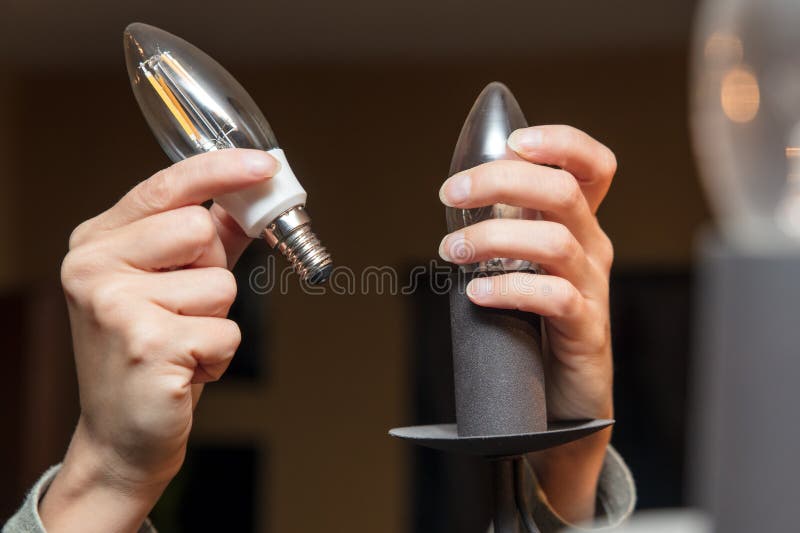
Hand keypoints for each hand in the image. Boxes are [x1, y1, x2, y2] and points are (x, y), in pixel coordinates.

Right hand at [40, 149, 278, 532]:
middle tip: (183, 310)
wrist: (122, 434)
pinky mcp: (147, 345)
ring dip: (216, 320)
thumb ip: (206, 238)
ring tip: (181, 343)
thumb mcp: (170, 285)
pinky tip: (185, 369)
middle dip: (211, 274)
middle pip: (201, 232)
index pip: (166, 186)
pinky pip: (227, 331)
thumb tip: (250, 197)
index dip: (220, 170)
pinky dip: (220, 356)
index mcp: (98, 243)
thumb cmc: (150, 354)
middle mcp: (94, 267)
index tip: (264, 164)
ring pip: (220, 284)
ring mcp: (114, 306)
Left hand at [438, 125, 616, 522]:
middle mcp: (592, 249)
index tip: (513, 141)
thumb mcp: (520, 267)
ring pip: (554, 241)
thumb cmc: (532, 328)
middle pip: (563, 191)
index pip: (592, 166)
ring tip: (451, 252)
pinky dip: (510, 289)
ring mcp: (592, 289)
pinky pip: (555, 298)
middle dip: (501, 181)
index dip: (561, 142)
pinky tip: (476, 295)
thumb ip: (503, 230)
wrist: (560, 403)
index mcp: (577, 226)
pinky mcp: (585, 331)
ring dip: (493, 237)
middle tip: (449, 194)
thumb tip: (456, 196)